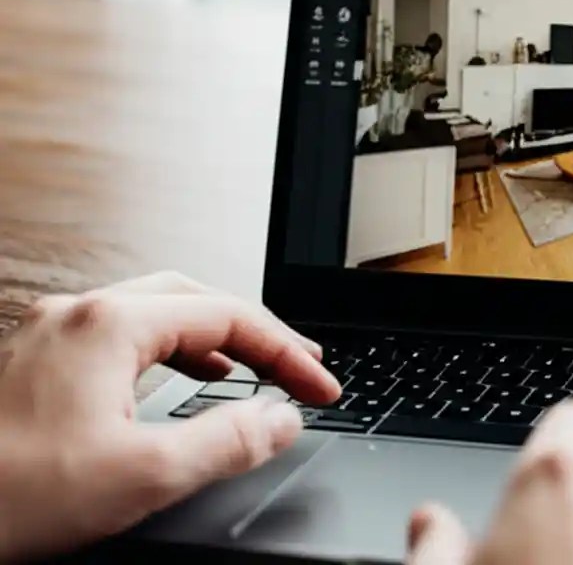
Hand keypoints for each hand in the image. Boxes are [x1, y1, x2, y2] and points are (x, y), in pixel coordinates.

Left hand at [0, 272, 342, 559]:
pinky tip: (179, 379)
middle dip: (255, 331)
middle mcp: (78, 314)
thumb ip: (227, 442)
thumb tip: (280, 420)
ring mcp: (50, 335)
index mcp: (109, 325)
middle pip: (194, 298)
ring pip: (155, 311)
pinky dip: (171, 350)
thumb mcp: (141, 476)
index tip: (321, 388)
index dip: (287, 352)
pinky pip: (121, 335)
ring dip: (213, 336)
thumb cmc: (8, 496)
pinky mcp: (33, 363)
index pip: (228, 315)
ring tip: (253, 368)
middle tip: (298, 368)